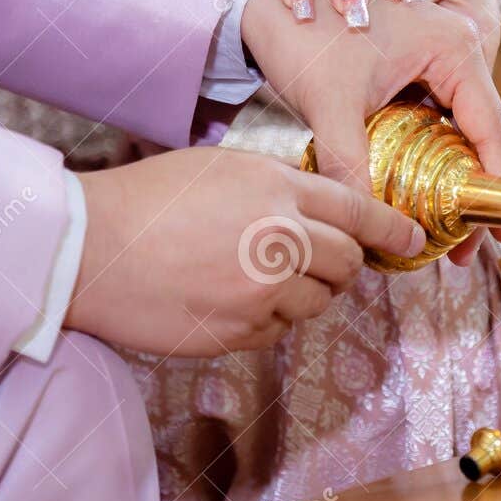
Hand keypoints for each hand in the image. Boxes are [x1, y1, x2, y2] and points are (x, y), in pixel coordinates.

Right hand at [66, 147, 424, 356]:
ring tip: (250, 276)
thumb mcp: (222, 169)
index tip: (411, 239)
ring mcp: (261, 289)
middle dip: (340, 266)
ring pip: (316, 303)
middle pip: (346, 263)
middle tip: (315, 263)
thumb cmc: (148, 201)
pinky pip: (278, 331)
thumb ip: (279, 188)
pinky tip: (225, 299)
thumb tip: (321, 213)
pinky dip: (264, 320)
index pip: (357, 211)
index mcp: (277, 189)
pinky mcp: (239, 330)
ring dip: (299, 295)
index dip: (391, 228)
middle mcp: (279, 238)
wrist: (89, 247)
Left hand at [241, 0, 500, 264]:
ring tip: (446, 234)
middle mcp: (455, 49)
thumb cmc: (299, 33)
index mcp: (453, 48)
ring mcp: (435, 58)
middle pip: (482, 134)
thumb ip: (352, 168)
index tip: (486, 234)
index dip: (493, 188)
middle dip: (475, 193)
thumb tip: (369, 228)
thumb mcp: (330, 105)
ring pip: (458, 131)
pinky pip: (433, 122)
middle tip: (467, 248)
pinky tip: (417, 197)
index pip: (492, 130)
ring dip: (453, 180)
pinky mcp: (411, 69)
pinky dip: (429, 159)